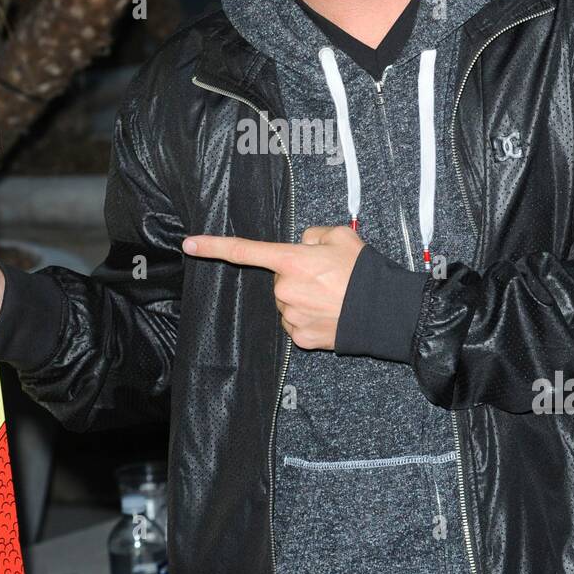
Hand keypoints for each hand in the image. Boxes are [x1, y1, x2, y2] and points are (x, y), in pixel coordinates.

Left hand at [182, 224, 364, 349]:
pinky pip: (295, 324)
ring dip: (302, 298)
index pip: (244, 250)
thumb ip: (312, 235)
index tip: (190, 243)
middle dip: (295, 276)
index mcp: (291, 260)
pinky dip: (309, 318)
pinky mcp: (301, 338)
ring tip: (332, 296)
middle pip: (278, 280)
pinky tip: (329, 313)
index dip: (214, 246)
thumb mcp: (340, 235)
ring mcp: (291, 316)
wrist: (384, 310)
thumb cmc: (363, 271)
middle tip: (325, 277)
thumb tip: (302, 245)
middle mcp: (284, 290)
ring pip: (286, 303)